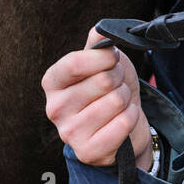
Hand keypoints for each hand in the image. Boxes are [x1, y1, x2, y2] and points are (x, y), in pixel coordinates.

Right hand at [42, 28, 154, 171]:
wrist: (121, 129)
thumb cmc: (108, 91)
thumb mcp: (103, 62)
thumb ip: (98, 44)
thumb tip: (101, 31)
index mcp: (52, 82)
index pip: (76, 63)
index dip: (104, 58)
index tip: (113, 58)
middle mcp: (54, 108)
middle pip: (102, 80)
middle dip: (119, 79)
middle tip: (116, 86)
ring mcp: (69, 133)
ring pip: (116, 101)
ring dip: (126, 99)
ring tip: (118, 105)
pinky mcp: (88, 152)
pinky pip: (123, 123)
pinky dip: (131, 118)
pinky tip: (121, 122)